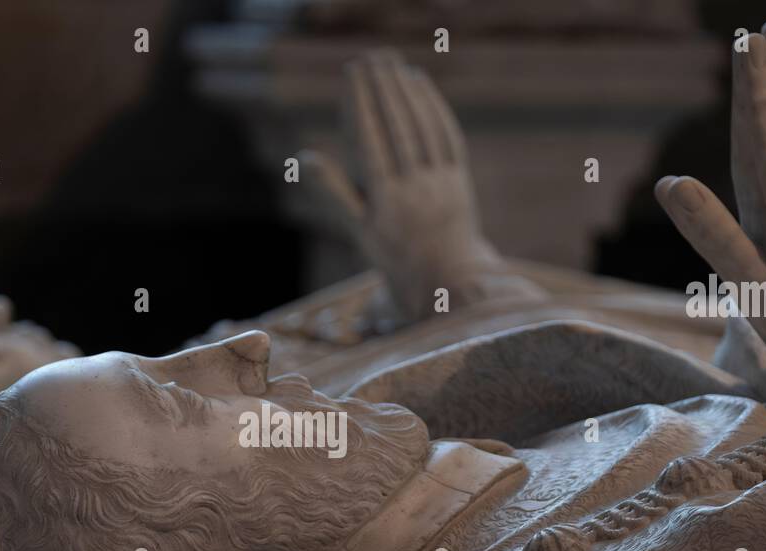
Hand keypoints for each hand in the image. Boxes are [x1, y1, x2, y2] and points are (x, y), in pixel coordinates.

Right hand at [298, 51, 504, 322]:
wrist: (444, 277)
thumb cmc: (392, 254)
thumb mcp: (358, 229)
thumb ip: (334, 191)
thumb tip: (306, 158)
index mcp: (384, 201)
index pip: (370, 141)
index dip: (361, 104)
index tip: (352, 75)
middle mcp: (414, 188)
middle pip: (398, 127)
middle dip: (383, 88)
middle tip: (370, 58)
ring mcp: (440, 182)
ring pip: (423, 127)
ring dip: (406, 90)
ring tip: (390, 64)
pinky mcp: (459, 178)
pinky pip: (446, 135)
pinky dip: (432, 106)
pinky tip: (418, 84)